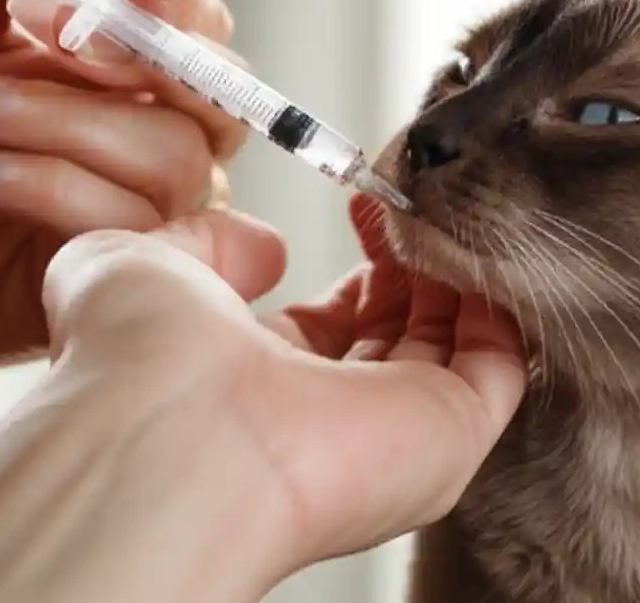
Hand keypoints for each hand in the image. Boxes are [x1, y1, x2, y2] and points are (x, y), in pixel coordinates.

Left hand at [0, 0, 240, 379]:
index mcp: (132, 73)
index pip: (201, 30)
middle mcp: (162, 140)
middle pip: (213, 98)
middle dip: (134, 59)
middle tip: (37, 29)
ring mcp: (154, 215)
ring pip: (171, 161)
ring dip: (63, 123)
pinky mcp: (132, 276)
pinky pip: (135, 231)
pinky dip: (56, 191)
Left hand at [44, 198, 527, 567]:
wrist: (173, 436)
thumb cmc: (138, 364)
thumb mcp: (144, 266)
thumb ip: (204, 242)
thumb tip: (269, 246)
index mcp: (261, 382)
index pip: (330, 327)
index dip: (356, 264)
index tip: (365, 206)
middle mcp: (331, 416)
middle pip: (398, 333)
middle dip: (411, 260)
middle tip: (412, 203)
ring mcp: (395, 430)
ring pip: (452, 344)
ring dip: (456, 271)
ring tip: (445, 210)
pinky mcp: (450, 435)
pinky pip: (500, 366)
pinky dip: (500, 305)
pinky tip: (478, 247)